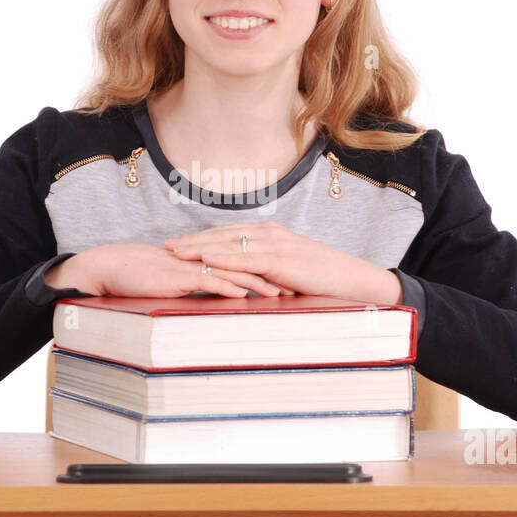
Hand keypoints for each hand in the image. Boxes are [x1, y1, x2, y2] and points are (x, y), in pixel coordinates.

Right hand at [73, 242, 290, 299]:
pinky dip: (227, 287)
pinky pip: (206, 281)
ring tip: (280, 294)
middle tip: (297, 287)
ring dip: (258, 283)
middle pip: (245, 265)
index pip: (243, 263)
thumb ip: (199, 285)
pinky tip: (243, 295)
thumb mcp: (178, 282)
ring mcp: (192, 266)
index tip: (290, 282)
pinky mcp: (178, 277)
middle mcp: (202, 259)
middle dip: (272, 276)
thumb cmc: (142, 276)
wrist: (112, 267)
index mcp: (206, 259)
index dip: (268, 271)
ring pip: (231, 272)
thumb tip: (218, 296)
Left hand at [163, 220, 404, 304]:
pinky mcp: (280, 259)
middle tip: (167, 246)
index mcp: (270, 234)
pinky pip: (246, 258)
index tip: (179, 243)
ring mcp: (275, 244)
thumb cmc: (320, 280)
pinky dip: (223, 258)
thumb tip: (246, 283)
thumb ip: (265, 273)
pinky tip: (205, 260)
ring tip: (176, 252)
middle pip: (223, 235)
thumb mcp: (287, 273)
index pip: (228, 234)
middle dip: (193, 241)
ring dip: (200, 247)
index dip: (202, 238)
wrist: (350, 280)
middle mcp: (270, 233)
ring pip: (229, 244)